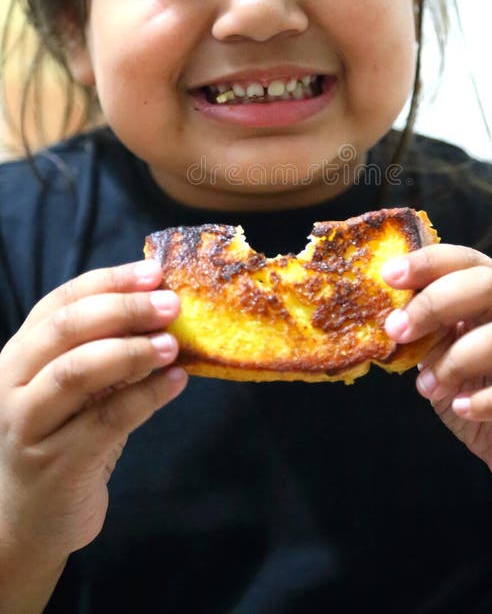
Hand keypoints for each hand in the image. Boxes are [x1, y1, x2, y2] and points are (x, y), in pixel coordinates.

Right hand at [0, 260, 187, 566]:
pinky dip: (146, 396)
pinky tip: (175, 383)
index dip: (110, 281)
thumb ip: (107, 347)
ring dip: (131, 351)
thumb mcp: (76, 386)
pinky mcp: (55, 464)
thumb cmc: (63, 436)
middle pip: (66, 330)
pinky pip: (105, 420)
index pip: (61, 301)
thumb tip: (164, 307)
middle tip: (172, 305)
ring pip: (76, 373)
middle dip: (123, 310)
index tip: (155, 271)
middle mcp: (13, 384)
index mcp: (20, 353)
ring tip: (173, 344)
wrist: (31, 519)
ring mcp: (28, 425)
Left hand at [382, 245, 491, 506]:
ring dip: (457, 359)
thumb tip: (388, 321)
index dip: (429, 262)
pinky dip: (490, 401)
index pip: (469, 262)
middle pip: (490, 286)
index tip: (388, 276)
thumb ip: (425, 339)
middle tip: (397, 331)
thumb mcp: (443, 363)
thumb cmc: (481, 397)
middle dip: (435, 303)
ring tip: (426, 387)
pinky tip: (462, 408)